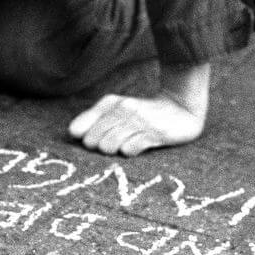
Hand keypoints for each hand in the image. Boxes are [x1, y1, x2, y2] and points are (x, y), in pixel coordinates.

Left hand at [68, 62, 209, 156]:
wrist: (181, 107)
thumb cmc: (142, 113)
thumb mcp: (116, 109)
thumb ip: (92, 118)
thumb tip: (72, 132)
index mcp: (110, 102)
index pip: (80, 128)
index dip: (84, 139)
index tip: (93, 140)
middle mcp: (123, 109)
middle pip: (92, 140)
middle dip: (98, 148)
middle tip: (113, 144)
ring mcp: (138, 121)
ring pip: (109, 147)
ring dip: (114, 151)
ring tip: (125, 145)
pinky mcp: (154, 133)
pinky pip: (130, 150)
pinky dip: (130, 152)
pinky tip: (138, 146)